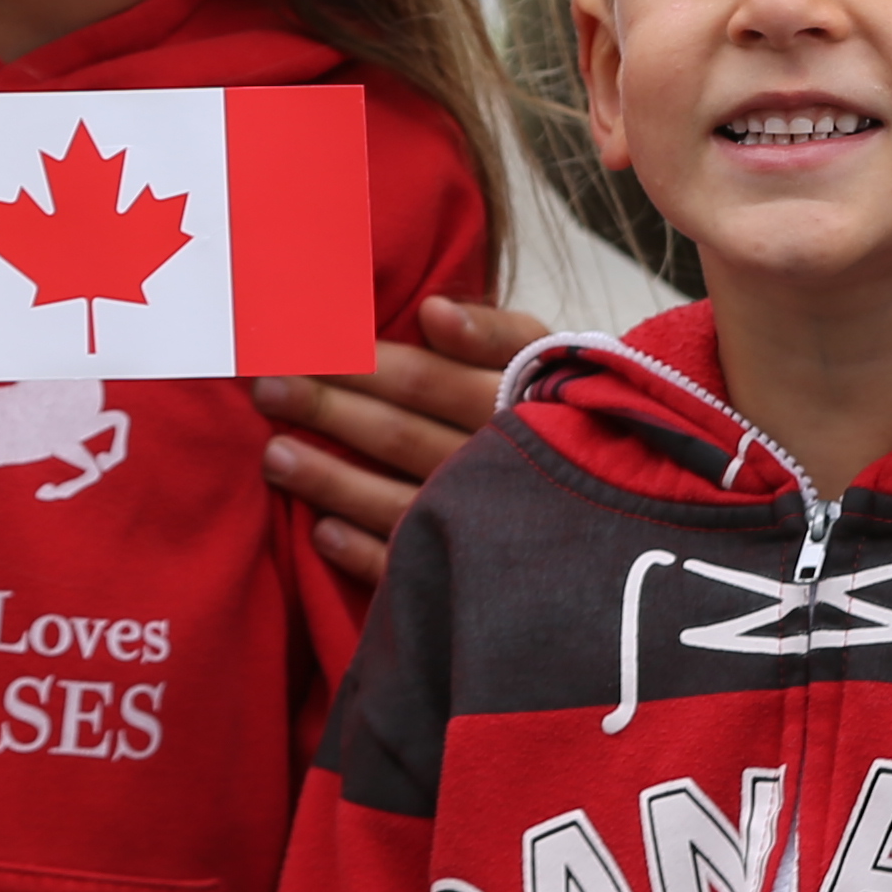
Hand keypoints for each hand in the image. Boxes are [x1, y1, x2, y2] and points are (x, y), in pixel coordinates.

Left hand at [257, 295, 549, 582]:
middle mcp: (497, 466)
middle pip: (397, 435)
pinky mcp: (478, 579)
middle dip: (327, 410)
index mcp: (513, 404)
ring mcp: (486, 527)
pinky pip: (411, 566)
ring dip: (329, 480)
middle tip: (266, 389)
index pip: (422, 379)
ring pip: (394, 502)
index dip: (356, 361)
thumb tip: (430, 312)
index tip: (299, 343)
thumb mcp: (553, 358)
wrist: (624, 495)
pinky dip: (363, 551)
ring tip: (274, 456)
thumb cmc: (568, 412)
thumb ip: (495, 332)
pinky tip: (321, 532)